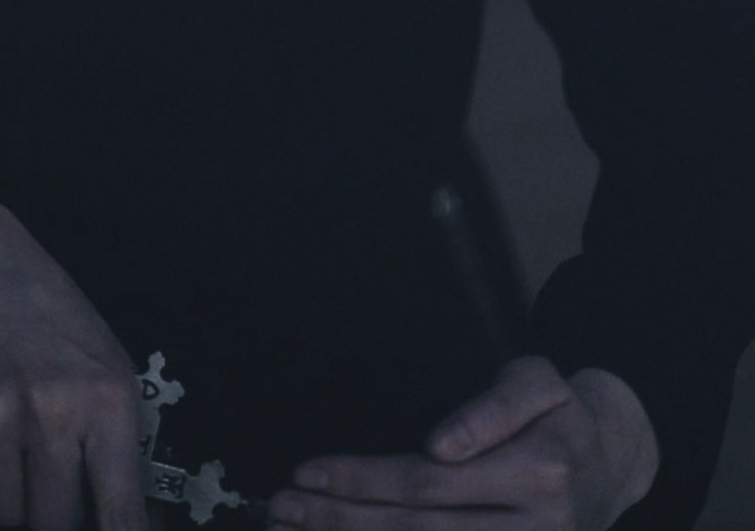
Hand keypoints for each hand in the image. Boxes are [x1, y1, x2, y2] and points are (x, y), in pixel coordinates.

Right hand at [0, 176, 145, 530]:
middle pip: (55, 524)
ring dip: (7, 487)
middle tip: (45, 466)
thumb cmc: (42, 309)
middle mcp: (53, 411)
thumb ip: (116, 435)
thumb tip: (125, 515)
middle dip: (52, 508)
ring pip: (5, 512)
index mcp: (106, 396)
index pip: (120, 509)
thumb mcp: (101, 356)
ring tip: (8, 429)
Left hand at [267, 356, 659, 528]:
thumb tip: (441, 443)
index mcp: (536, 472)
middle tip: (282, 508)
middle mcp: (534, 526)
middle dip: (340, 520)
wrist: (616, 459)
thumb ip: (491, 408)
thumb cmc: (561, 410)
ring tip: (297, 530)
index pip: (428, 481)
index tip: (307, 472)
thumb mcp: (537, 381)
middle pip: (416, 530)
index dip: (361, 480)